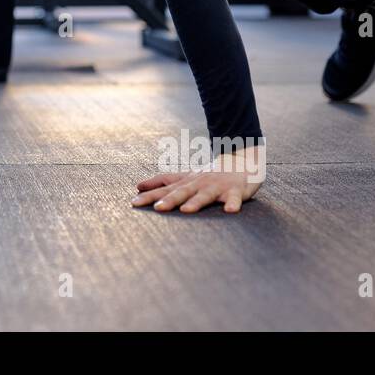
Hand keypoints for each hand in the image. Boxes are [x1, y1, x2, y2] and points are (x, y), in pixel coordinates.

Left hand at [131, 145, 265, 213]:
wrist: (240, 163)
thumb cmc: (208, 175)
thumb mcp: (184, 177)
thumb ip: (162, 182)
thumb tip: (138, 186)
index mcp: (186, 182)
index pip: (165, 188)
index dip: (150, 195)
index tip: (134, 203)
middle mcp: (198, 183)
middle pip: (182, 192)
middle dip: (170, 200)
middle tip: (158, 209)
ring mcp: (216, 187)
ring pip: (205, 195)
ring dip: (196, 202)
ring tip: (186, 210)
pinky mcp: (234, 191)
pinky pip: (234, 199)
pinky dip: (233, 204)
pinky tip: (230, 211)